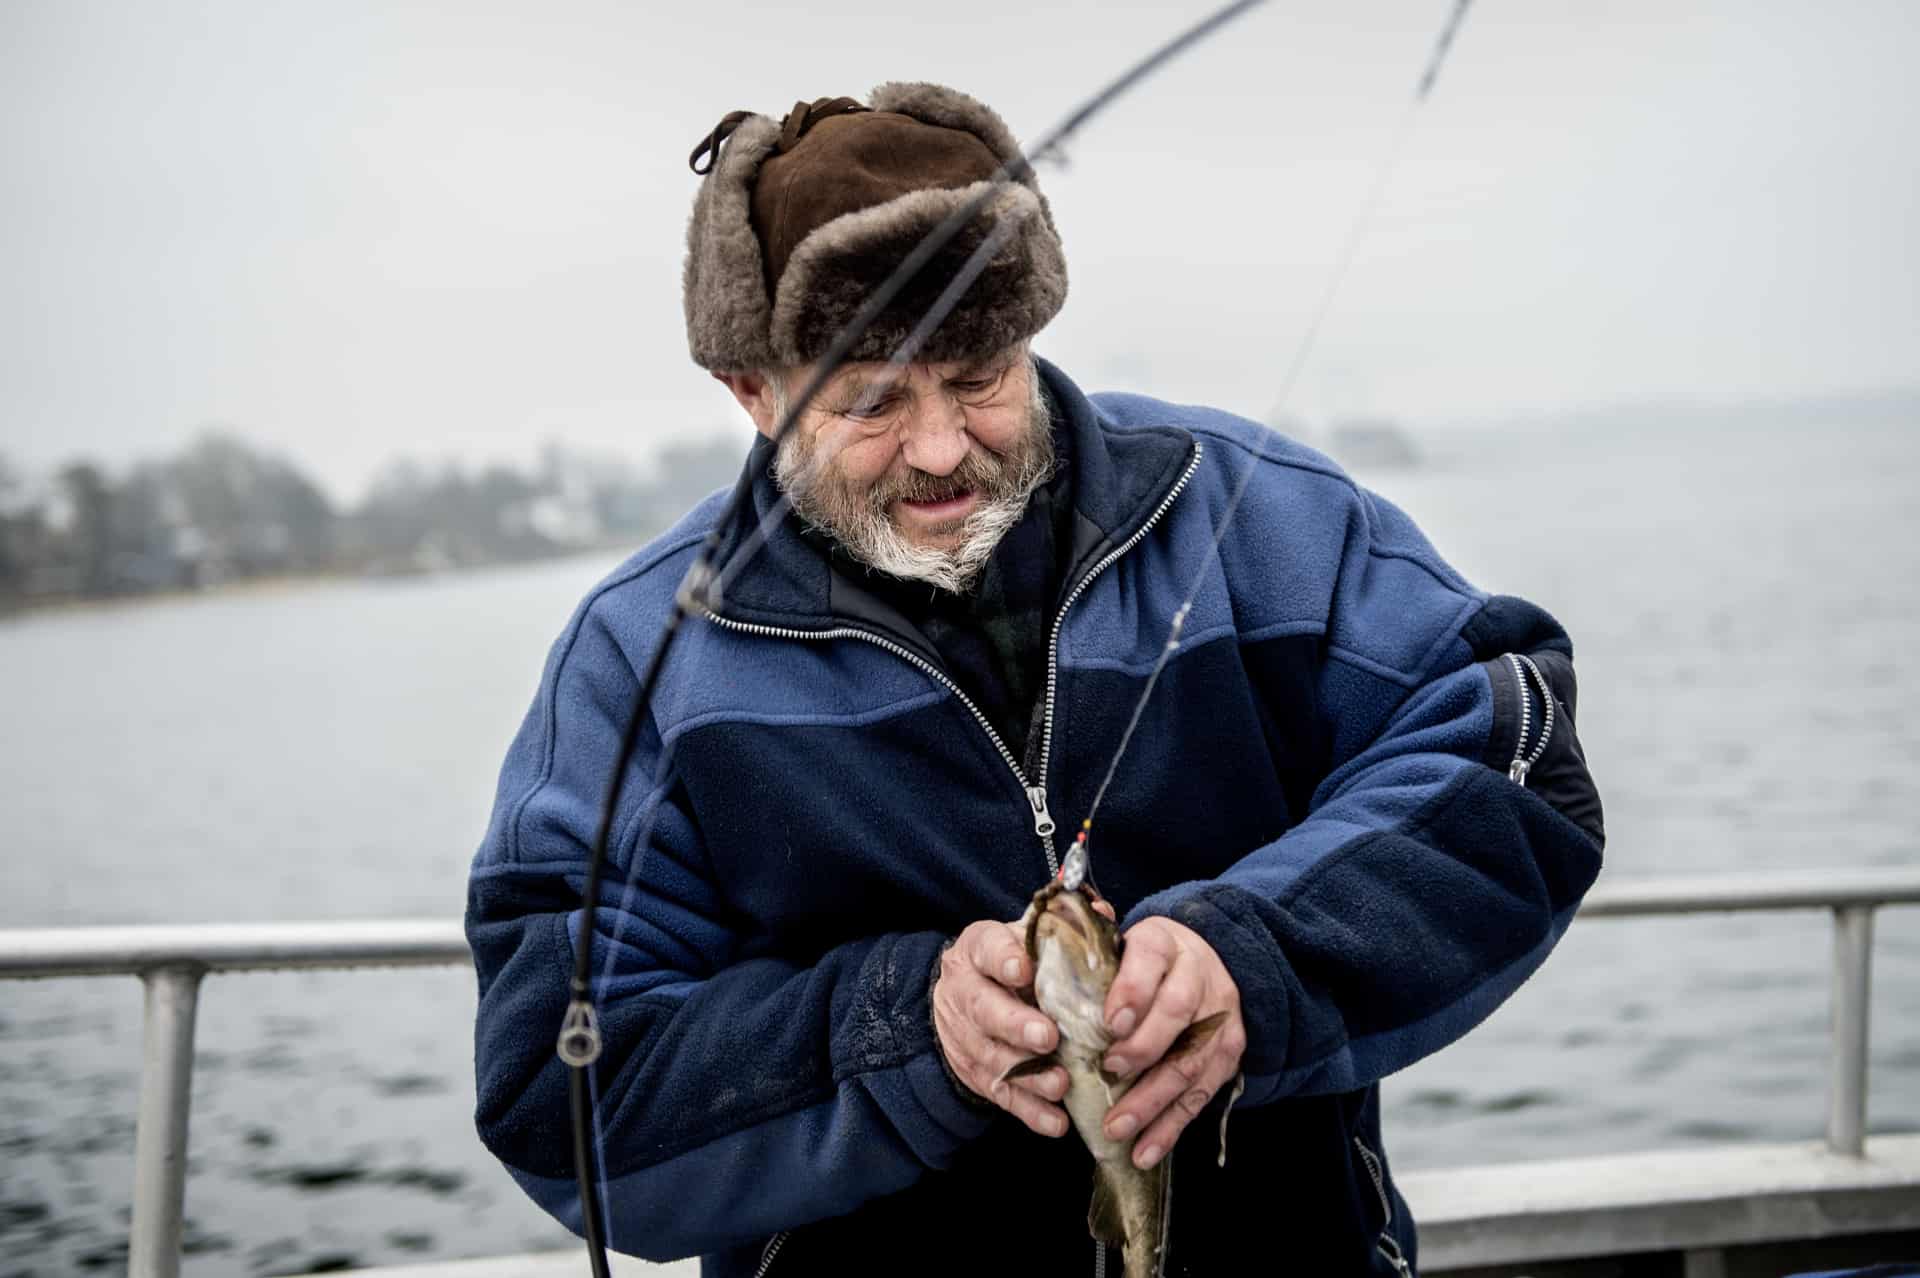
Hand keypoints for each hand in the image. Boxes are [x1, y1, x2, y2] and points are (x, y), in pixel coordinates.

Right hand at [931, 918, 1070, 1137]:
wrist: (957, 1003)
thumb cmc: (1005, 966)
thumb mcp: (1022, 938)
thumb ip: (1062, 929)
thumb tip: (1104, 913)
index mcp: (979, 953)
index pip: (987, 950)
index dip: (1003, 959)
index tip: (1022, 967)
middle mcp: (967, 995)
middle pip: (984, 1010)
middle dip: (1015, 1025)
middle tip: (1047, 1036)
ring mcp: (970, 1040)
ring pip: (994, 1059)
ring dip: (1028, 1075)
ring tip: (1060, 1083)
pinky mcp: (980, 1077)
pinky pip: (1003, 1098)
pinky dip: (1030, 1113)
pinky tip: (1057, 1123)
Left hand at [1099, 917, 1245, 1169]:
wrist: (1210, 961)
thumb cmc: (1145, 959)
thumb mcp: (1123, 941)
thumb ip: (1094, 949)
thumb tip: (1067, 937)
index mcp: (1164, 944)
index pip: (1151, 959)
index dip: (1132, 991)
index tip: (1109, 1022)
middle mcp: (1199, 979)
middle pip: (1174, 1015)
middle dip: (1141, 1050)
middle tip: (1107, 1074)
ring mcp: (1218, 1021)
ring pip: (1188, 1064)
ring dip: (1152, 1102)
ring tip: (1117, 1128)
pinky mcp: (1228, 1058)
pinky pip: (1200, 1097)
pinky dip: (1171, 1128)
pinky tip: (1144, 1151)